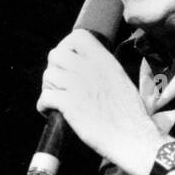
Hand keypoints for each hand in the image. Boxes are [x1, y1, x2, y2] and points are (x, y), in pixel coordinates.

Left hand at [37, 30, 162, 168]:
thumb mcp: (121, 81)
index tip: (67, 61)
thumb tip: (86, 69)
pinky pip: (44, 96)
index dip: (67, 46)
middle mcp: (89, 68)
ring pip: (47, 75)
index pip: (78, 36)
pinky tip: (50, 112)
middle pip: (56, 54)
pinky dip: (43, 105)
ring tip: (56, 99)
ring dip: (48, 87)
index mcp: (105, 61)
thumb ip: (103, 70)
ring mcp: (77, 85)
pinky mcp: (69, 104)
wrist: (132, 137)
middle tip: (59, 83)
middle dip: (54, 68)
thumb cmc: (130, 115)